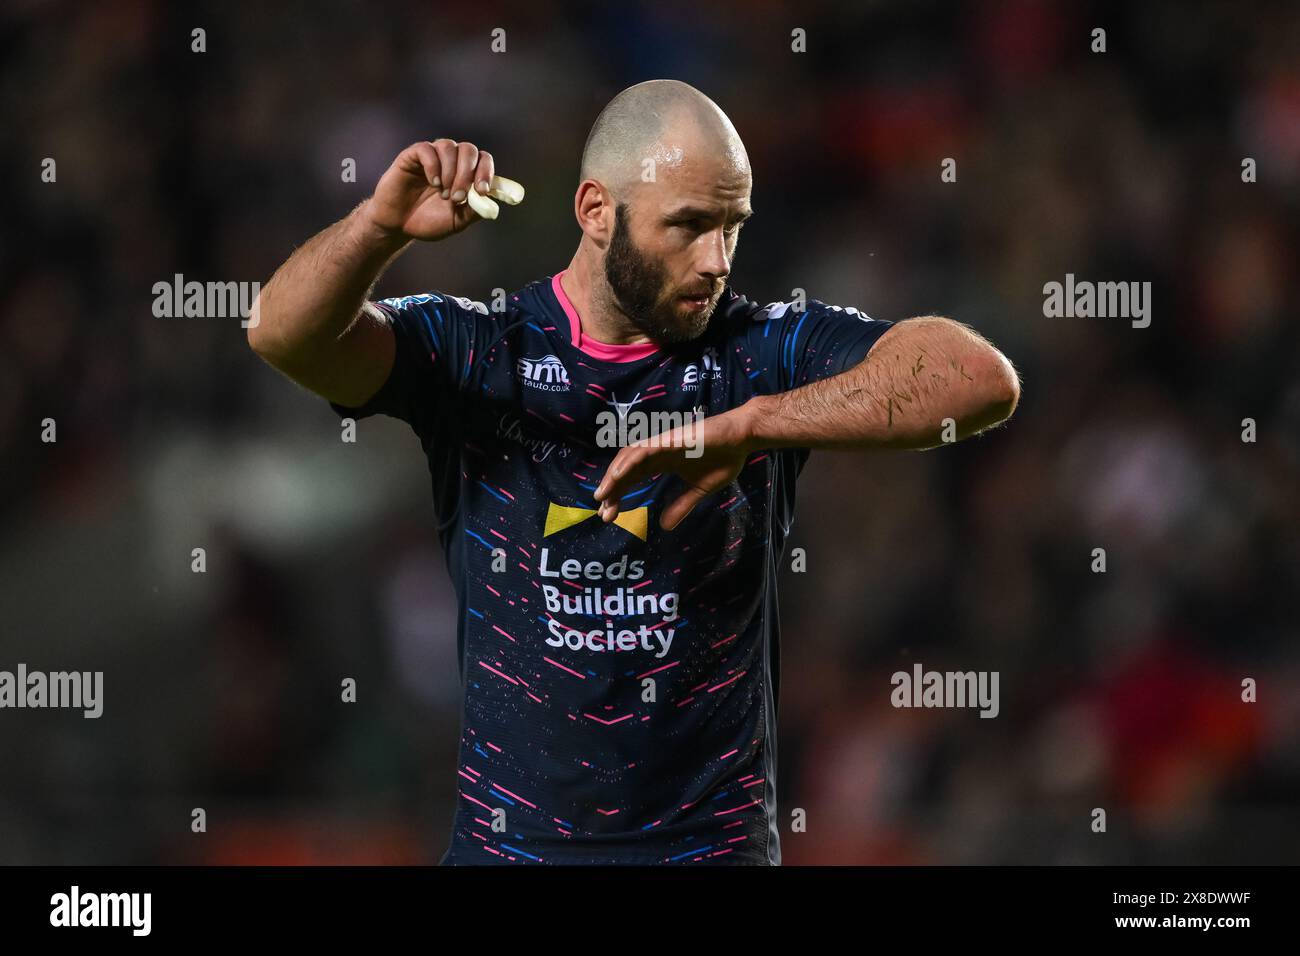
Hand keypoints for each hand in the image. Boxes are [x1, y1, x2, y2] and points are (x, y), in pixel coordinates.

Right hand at [363, 139, 495, 240]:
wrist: (398, 225)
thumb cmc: (428, 221)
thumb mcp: (456, 221)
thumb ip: (474, 211)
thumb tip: (493, 202)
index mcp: (465, 173)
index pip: (484, 159)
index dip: (486, 172)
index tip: (482, 191)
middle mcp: (451, 160)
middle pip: (469, 150)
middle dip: (467, 174)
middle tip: (458, 197)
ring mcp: (432, 156)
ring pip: (448, 146)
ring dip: (450, 172)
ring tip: (443, 195)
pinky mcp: (412, 155)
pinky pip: (427, 149)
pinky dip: (433, 166)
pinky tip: (433, 183)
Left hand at [592, 404, 758, 530]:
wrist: (741, 439)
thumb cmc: (723, 458)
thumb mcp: (699, 490)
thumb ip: (681, 505)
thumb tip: (664, 526)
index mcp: (662, 463)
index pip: (633, 479)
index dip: (619, 495)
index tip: (610, 515)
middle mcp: (657, 453)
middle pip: (626, 471)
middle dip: (612, 491)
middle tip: (603, 512)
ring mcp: (661, 444)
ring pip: (629, 459)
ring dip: (614, 476)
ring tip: (602, 495)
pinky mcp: (669, 439)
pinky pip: (644, 450)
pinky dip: (629, 462)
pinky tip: (618, 475)